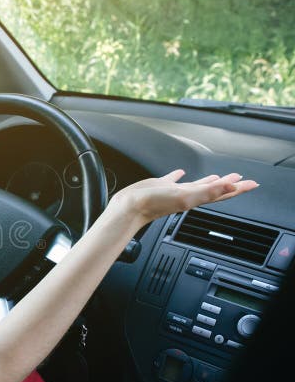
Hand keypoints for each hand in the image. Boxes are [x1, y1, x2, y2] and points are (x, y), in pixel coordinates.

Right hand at [109, 170, 258, 224]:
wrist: (130, 208)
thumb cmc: (154, 204)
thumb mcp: (185, 196)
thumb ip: (209, 191)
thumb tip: (232, 186)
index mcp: (196, 198)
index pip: (223, 192)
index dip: (238, 188)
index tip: (252, 183)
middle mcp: (188, 195)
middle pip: (214, 190)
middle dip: (228, 184)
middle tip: (241, 179)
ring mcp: (174, 191)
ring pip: (196, 185)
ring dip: (209, 181)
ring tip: (218, 177)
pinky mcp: (160, 187)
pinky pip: (174, 180)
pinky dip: (179, 176)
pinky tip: (181, 173)